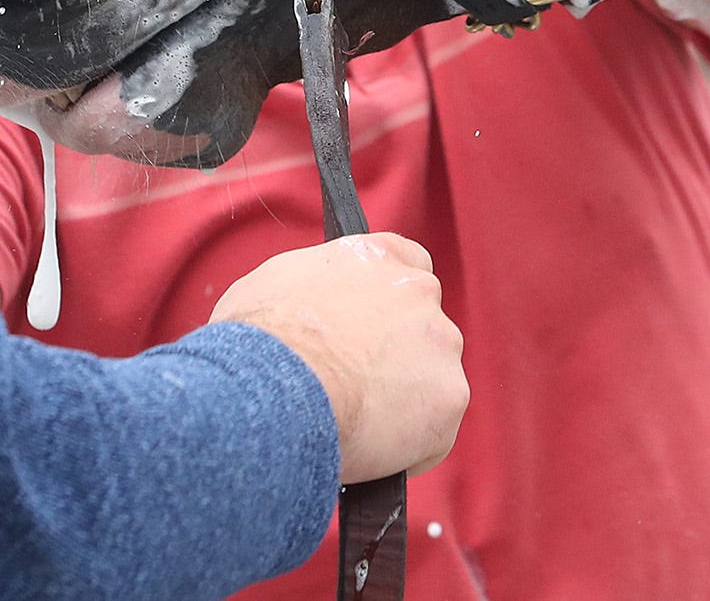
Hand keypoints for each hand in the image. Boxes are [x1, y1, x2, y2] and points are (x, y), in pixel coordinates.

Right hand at [212, 234, 467, 481]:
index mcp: (380, 256)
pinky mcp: (449, 397)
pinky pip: (434, 432)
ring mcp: (441, 344)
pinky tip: (370, 454)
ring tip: (355, 426)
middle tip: (356, 389)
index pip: (409, 266)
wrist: (275, 390)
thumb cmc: (259, 341)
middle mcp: (420, 291)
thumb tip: (307, 308)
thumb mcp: (275, 285)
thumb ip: (315, 287)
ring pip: (430, 382)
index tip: (375, 331)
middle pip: (423, 329)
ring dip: (402, 403)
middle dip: (397, 358)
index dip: (391, 304)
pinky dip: (408, 449)